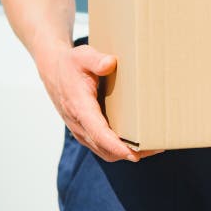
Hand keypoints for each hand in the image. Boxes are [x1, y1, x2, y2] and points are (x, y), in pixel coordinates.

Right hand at [40, 43, 160, 161]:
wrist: (53, 70)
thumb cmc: (71, 64)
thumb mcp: (82, 56)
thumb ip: (96, 60)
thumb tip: (110, 63)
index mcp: (80, 107)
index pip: (98, 133)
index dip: (116, 146)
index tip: (134, 154)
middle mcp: (79, 123)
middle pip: (105, 148)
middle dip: (129, 153)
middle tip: (156, 149)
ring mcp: (81, 129)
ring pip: (103, 151)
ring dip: (125, 153)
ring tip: (152, 148)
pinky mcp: (84, 130)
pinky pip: (101, 146)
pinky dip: (118, 149)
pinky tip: (137, 143)